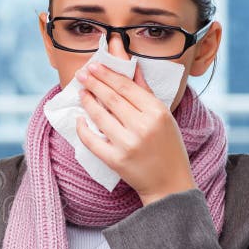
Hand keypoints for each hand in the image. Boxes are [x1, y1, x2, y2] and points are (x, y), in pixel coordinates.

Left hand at [75, 61, 196, 204]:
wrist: (169, 183)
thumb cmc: (168, 146)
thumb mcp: (164, 116)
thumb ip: (145, 92)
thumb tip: (132, 67)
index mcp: (157, 112)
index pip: (126, 87)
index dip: (107, 74)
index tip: (94, 66)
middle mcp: (142, 126)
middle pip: (111, 98)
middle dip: (94, 83)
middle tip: (81, 74)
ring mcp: (128, 144)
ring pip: (100, 117)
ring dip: (87, 102)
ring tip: (81, 93)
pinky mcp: (115, 160)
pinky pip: (92, 141)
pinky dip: (82, 129)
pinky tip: (79, 119)